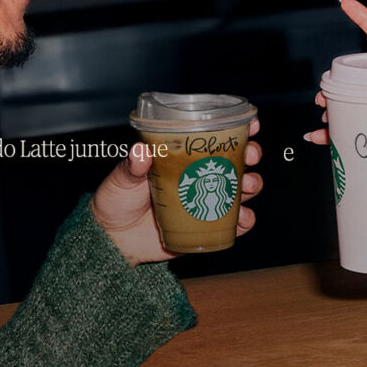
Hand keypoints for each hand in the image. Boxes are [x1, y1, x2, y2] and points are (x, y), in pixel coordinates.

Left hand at [92, 120, 262, 265]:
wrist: (114, 241)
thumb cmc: (116, 202)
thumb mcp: (121, 180)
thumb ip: (131, 167)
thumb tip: (140, 151)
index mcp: (182, 159)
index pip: (214, 139)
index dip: (238, 130)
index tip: (250, 125)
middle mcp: (199, 177)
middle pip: (237, 161)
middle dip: (251, 155)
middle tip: (249, 156)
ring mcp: (206, 201)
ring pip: (242, 189)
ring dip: (252, 184)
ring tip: (246, 187)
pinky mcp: (208, 226)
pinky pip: (236, 224)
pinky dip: (245, 221)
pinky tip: (241, 218)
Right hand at [305, 0, 366, 176]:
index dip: (364, 19)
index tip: (344, 0)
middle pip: (362, 75)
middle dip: (339, 80)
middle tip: (324, 94)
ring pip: (356, 101)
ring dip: (335, 106)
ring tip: (325, 114)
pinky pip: (362, 129)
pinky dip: (340, 134)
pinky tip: (323, 138)